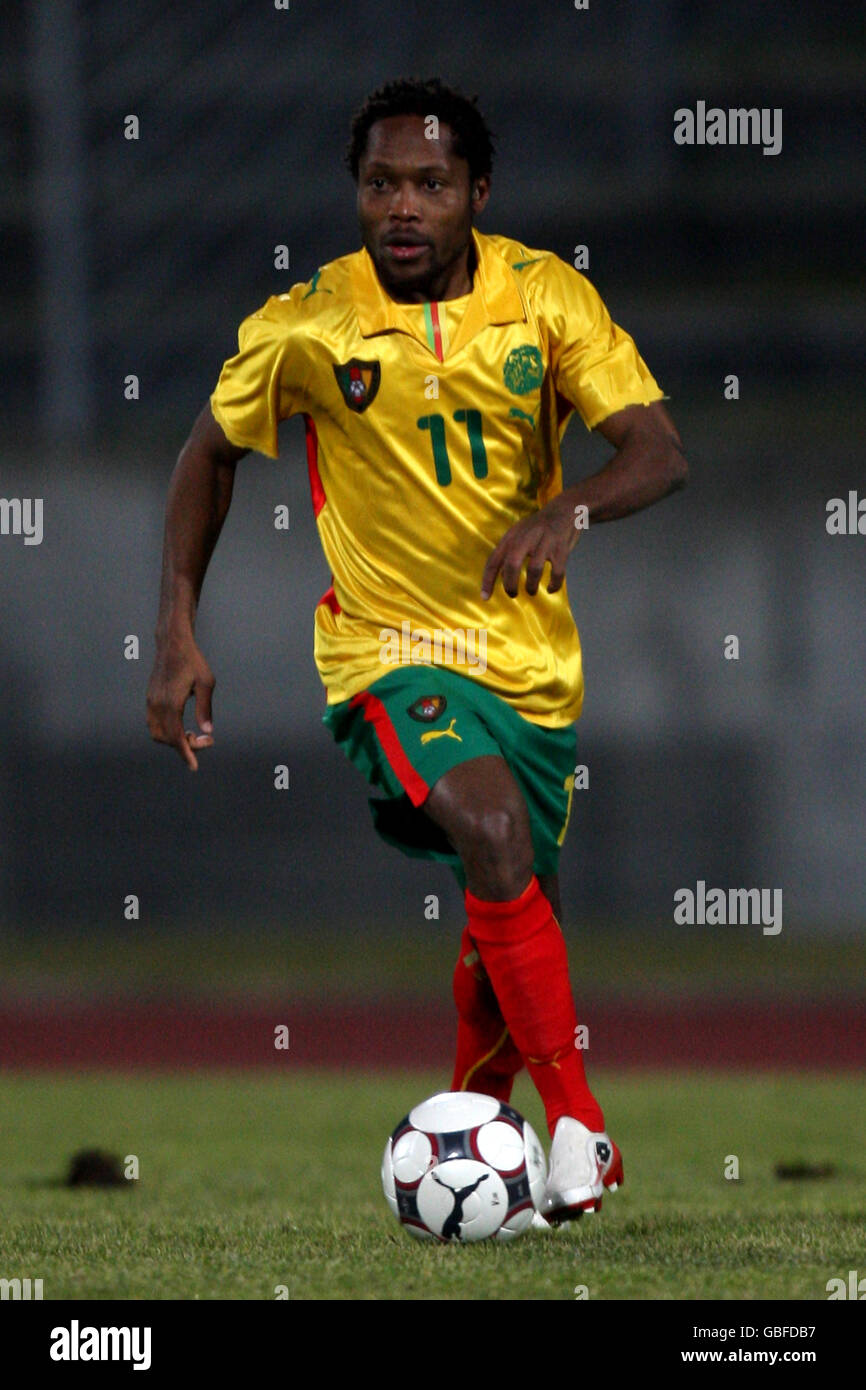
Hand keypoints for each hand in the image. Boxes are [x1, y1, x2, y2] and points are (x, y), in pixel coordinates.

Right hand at [146, 632, 215, 770]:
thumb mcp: (206, 683)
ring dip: (173, 740)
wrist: (173, 644)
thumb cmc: (193, 661)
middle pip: (167, 739)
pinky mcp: (150, 699)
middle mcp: (157, 705)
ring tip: (192, 733)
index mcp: (171, 703)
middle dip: (184, 746)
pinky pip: (154, 724)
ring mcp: (151, 702)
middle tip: (205, 739)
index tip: (194, 767)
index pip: (176, 737)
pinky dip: (166, 731)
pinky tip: (181, 726)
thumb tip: (207, 731)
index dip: (186, 753)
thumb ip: (205, 708)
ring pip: (157, 733)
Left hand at [481, 493, 580, 599]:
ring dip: (531, 586)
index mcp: (511, 537)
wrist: (565, 510)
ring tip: (531, 592)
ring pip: (534, 569)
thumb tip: (502, 576)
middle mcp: (526, 538)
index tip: (484, 597)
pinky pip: (557, 572)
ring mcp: (545, 542)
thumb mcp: (518, 534)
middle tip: (513, 594)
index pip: (494, 560)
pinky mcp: (561, 548)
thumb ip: (508, 553)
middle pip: (512, 564)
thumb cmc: (538, 528)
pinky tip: (551, 589)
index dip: (487, 580)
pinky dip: (554, 584)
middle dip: (510, 584)